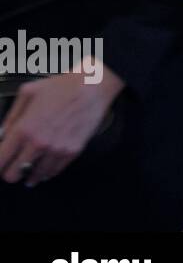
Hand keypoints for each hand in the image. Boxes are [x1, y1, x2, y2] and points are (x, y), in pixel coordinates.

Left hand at [0, 62, 124, 186]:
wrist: (93, 87)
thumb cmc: (63, 86)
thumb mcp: (28, 92)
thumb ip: (11, 115)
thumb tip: (2, 133)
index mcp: (24, 128)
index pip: (0, 160)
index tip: (1, 162)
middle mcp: (39, 143)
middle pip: (14, 174)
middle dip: (11, 172)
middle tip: (12, 168)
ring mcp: (57, 149)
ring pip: (35, 176)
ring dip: (30, 175)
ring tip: (29, 172)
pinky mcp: (72, 151)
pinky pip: (55, 171)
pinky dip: (48, 172)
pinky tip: (45, 168)